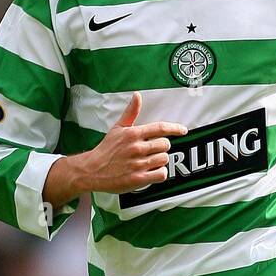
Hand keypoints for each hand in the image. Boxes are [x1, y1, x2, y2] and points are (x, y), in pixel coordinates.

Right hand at [43, 92, 186, 204]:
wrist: (92, 170)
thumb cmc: (106, 150)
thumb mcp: (117, 128)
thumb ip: (130, 113)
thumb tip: (137, 96)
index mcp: (133, 134)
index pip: (160, 128)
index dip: (175, 128)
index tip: (183, 130)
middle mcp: (136, 148)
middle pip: (165, 145)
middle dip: (162, 148)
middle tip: (153, 151)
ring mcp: (138, 164)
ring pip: (164, 159)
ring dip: (160, 161)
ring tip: (150, 162)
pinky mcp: (138, 179)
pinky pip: (161, 174)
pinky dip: (159, 173)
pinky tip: (151, 172)